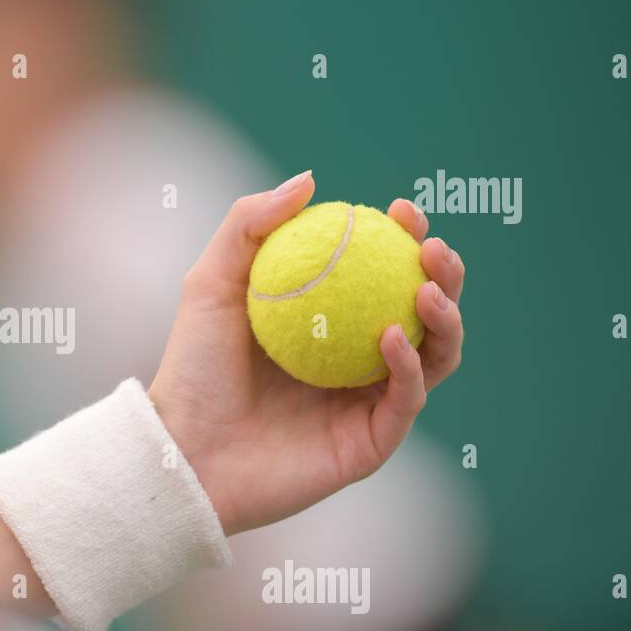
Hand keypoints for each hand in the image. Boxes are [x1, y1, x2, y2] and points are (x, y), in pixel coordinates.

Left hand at [148, 171, 465, 534]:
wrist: (185, 450)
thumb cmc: (192, 369)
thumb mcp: (211, 283)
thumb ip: (250, 224)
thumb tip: (311, 180)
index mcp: (327, 323)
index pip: (382, 273)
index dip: (404, 239)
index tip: (402, 210)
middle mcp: (354, 361)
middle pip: (423, 312)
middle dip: (444, 273)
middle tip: (431, 248)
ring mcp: (366, 403)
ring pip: (435, 356)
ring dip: (445, 318)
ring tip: (428, 287)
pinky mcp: (370, 444)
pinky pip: (407, 400)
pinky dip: (409, 367)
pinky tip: (391, 336)